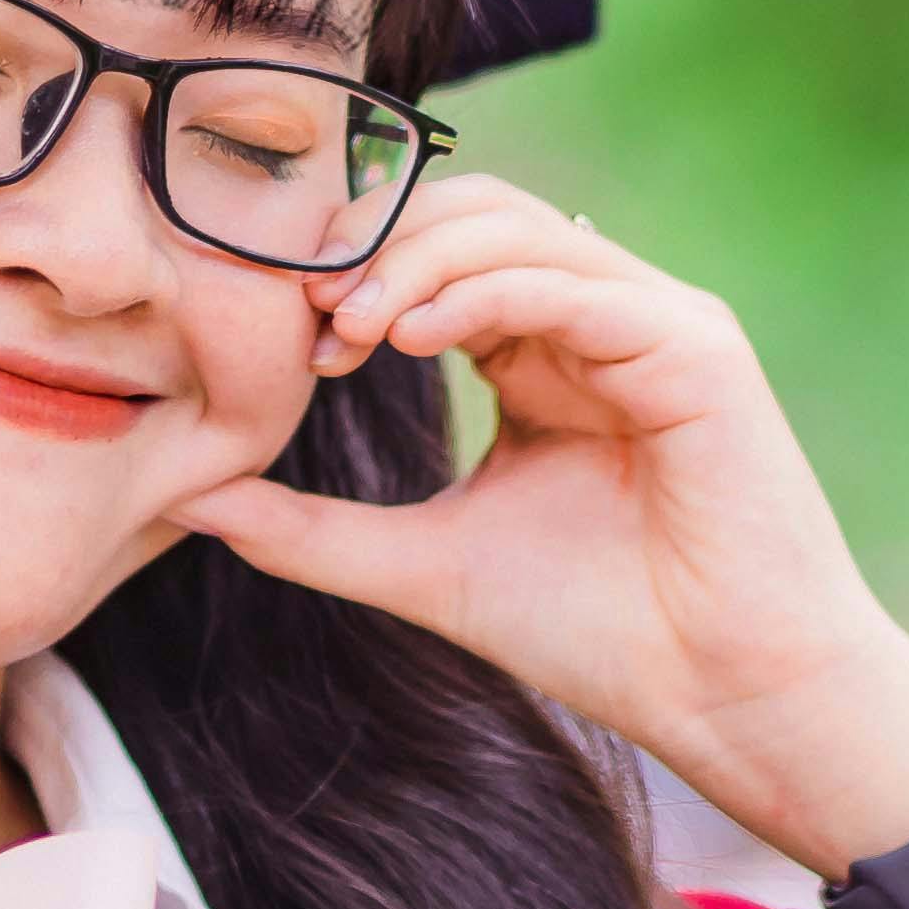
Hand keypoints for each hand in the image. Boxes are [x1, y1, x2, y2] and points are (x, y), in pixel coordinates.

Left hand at [179, 175, 908, 878]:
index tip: (277, 327)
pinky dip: (483, 292)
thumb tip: (187, 497)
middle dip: (373, 248)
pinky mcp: (694, 345)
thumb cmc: (597, 632)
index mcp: (540, 351)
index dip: (349, 269)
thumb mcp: (422, 565)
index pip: (434, 252)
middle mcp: (597, 317)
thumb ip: (309, 530)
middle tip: (302, 315)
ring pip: (515, 228)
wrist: (722, 695)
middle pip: (469, 213)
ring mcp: (652, 320)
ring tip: (346, 328)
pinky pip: (573, 282)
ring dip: (413, 264)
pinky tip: (414, 334)